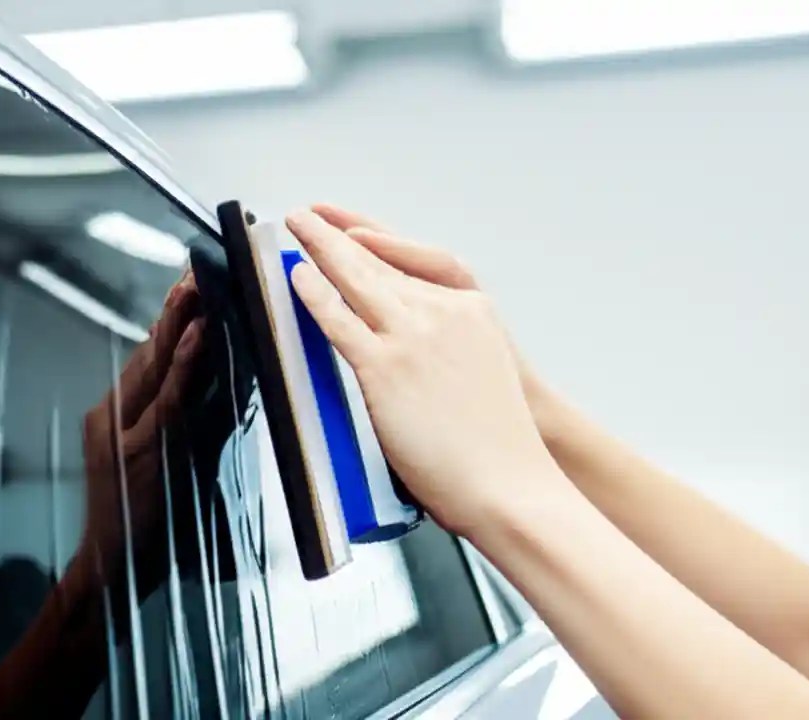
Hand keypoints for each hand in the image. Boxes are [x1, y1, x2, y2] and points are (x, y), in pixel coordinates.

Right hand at [79, 271, 203, 583]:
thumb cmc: (143, 519)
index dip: (171, 319)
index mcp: (117, 414)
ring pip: (156, 366)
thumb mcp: (156, 461)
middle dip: (175, 309)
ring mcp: (126, 430)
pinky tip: (196, 336)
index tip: (190, 281)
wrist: (114, 567)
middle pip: (150, 352)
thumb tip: (214, 380)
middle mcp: (116, 415)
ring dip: (178, 324)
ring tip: (197, 285)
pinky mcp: (143, 449)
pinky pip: (169, 399)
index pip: (149, 357)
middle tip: (195, 267)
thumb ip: (176, 421)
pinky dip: (181, 365)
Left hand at [286, 209, 552, 535]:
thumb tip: (411, 356)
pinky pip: (339, 320)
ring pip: (357, 279)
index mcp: (470, 310)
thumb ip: (447, 350)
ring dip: (320, 250)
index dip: (373, 241)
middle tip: (309, 216)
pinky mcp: (385, 367)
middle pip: (378, 263)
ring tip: (298, 228)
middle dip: (337, 237)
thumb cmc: (499, 440)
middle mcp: (442, 314)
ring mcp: (412, 338)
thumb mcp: (483, 370)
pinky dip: (315, 295)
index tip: (349, 228)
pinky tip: (300, 278)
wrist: (510, 479)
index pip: (409, 263)